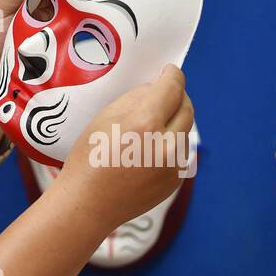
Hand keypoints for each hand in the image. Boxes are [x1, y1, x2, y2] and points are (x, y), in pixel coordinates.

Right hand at [55, 64, 193, 230]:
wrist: (88, 205)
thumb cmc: (88, 158)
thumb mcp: (104, 117)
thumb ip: (135, 98)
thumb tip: (156, 88)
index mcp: (145, 124)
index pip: (172, 88)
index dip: (173, 75)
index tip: (169, 70)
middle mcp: (166, 145)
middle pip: (187, 108)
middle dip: (178, 96)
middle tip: (164, 92)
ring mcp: (174, 166)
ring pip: (186, 131)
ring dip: (175, 120)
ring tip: (152, 123)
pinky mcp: (176, 181)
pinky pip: (181, 152)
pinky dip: (171, 143)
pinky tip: (149, 148)